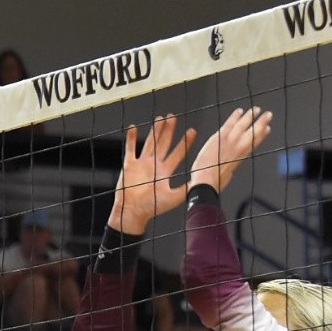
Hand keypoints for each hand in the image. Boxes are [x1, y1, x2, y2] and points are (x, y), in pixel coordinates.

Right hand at [109, 114, 196, 234]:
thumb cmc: (152, 208)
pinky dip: (131, 139)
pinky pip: (130, 149)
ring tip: (160, 118)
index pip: (178, 154)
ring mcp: (142, 164)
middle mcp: (154, 165)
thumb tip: (201, 182)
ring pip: (150, 143)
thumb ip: (186, 188)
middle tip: (174, 118)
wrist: (133, 213)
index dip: (185, 143)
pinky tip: (134, 128)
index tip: (193, 131)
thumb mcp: (174, 198)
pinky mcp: (129, 166)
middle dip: (169, 131)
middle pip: (164, 144)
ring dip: (155, 131)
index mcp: (165, 172)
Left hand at [188, 106, 272, 195]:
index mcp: (240, 157)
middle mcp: (239, 148)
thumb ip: (230, 168)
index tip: (267, 129)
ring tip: (256, 109)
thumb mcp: (228, 176)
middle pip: (254, 132)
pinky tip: (239, 111)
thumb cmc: (214, 182)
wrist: (206, 180)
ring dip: (251, 116)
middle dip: (262, 122)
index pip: (254, 143)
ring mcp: (230, 141)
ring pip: (244, 125)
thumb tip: (230, 171)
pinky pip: (229, 123)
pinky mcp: (220, 138)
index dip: (262, 135)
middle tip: (268, 115)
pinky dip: (235, 116)